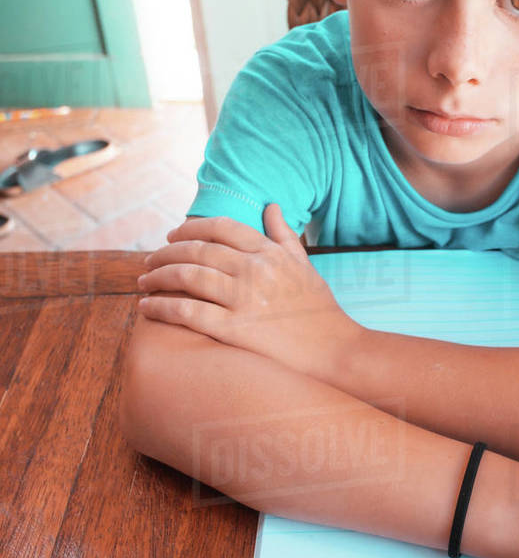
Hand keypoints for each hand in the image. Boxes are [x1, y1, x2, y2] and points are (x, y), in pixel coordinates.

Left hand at [136, 206, 360, 378]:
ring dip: (157, 277)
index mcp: (270, 252)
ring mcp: (243, 299)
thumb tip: (271, 205)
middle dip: (166, 252)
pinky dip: (161, 307)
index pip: (221, 228)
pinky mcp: (234, 329)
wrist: (335, 351)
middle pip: (197, 250)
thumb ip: (284, 235)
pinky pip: (186, 312)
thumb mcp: (305, 265)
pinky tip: (147, 307)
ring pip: (186, 276)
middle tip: (149, 260)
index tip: (173, 235)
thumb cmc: (319, 310)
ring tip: (143, 282)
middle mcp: (254, 270)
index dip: (190, 228)